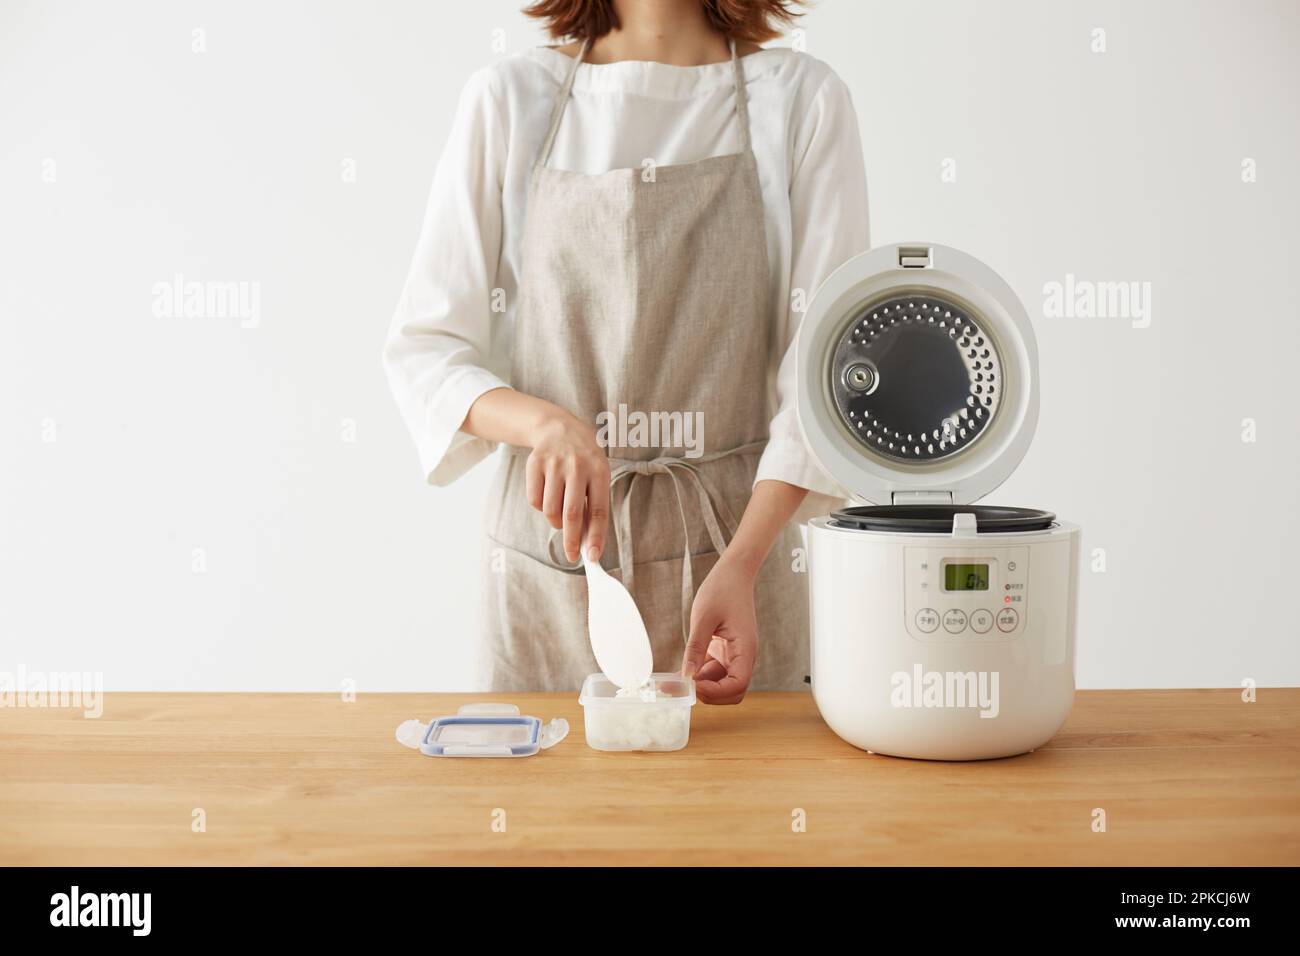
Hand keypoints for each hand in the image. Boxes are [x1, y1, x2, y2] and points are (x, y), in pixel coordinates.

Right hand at [525, 411, 609, 562]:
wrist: (559, 427)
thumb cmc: (584, 460)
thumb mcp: (596, 475)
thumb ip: (593, 504)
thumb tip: (588, 542)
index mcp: (599, 470)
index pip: (598, 510)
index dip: (596, 536)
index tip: (593, 556)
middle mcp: (576, 466)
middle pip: (571, 514)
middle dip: (572, 540)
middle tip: (572, 556)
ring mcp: (554, 464)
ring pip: (550, 510)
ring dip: (555, 522)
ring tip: (560, 514)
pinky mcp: (534, 464)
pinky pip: (534, 500)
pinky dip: (541, 507)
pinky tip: (548, 495)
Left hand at [681, 553, 757, 704]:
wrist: (733, 573)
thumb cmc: (723, 589)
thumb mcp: (703, 617)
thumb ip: (695, 648)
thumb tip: (687, 675)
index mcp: (745, 649)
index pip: (738, 684)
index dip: (717, 692)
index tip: (694, 686)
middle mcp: (742, 656)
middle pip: (732, 690)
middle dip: (710, 694)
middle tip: (684, 688)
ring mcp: (733, 654)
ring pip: (720, 683)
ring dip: (701, 685)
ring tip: (675, 682)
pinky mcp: (723, 650)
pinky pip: (712, 670)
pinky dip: (698, 674)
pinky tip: (681, 672)